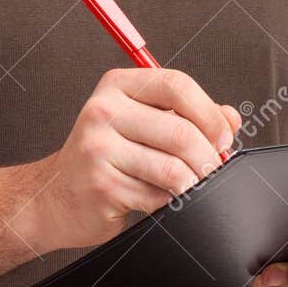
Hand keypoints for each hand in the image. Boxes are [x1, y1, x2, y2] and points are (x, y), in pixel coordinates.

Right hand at [30, 68, 240, 251]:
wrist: (56, 196)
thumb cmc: (104, 157)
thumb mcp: (143, 123)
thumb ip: (186, 115)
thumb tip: (231, 118)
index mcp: (117, 86)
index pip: (176, 85)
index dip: (210, 113)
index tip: (223, 137)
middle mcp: (103, 111)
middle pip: (180, 132)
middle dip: (208, 157)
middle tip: (212, 169)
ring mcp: (98, 149)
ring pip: (172, 169)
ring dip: (192, 183)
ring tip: (189, 185)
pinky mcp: (101, 185)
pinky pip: (156, 196)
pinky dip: (167, 201)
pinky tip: (157, 198)